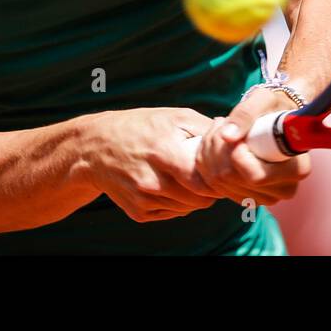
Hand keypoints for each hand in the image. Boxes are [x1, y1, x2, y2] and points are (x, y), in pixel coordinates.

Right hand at [84, 107, 224, 222]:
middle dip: (211, 188)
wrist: (94, 147)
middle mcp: (152, 182)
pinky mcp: (139, 214)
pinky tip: (169, 183)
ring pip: (188, 208)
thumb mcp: (173, 116)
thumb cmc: (140, 126)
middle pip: (200, 199)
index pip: (205, 182)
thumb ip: (206, 129)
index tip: (222, 168)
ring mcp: (144, 200)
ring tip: (187, 175)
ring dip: (195, 196)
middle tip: (209, 173)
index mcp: (163, 154)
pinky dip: (178, 202)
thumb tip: (236, 140)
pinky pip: (172, 213)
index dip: (219, 177)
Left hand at [192, 86, 310, 206]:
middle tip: (221, 123)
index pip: (255, 176)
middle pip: (231, 179)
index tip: (233, 131)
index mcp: (297, 169)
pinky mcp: (246, 197)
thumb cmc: (272, 107)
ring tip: (218, 129)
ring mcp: (264, 197)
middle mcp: (283, 190)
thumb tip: (227, 136)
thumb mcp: (263, 100)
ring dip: (209, 152)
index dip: (235, 154)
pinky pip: (213, 185)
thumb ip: (246, 114)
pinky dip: (206, 162)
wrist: (273, 120)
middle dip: (217, 147)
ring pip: (217, 182)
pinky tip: (214, 144)